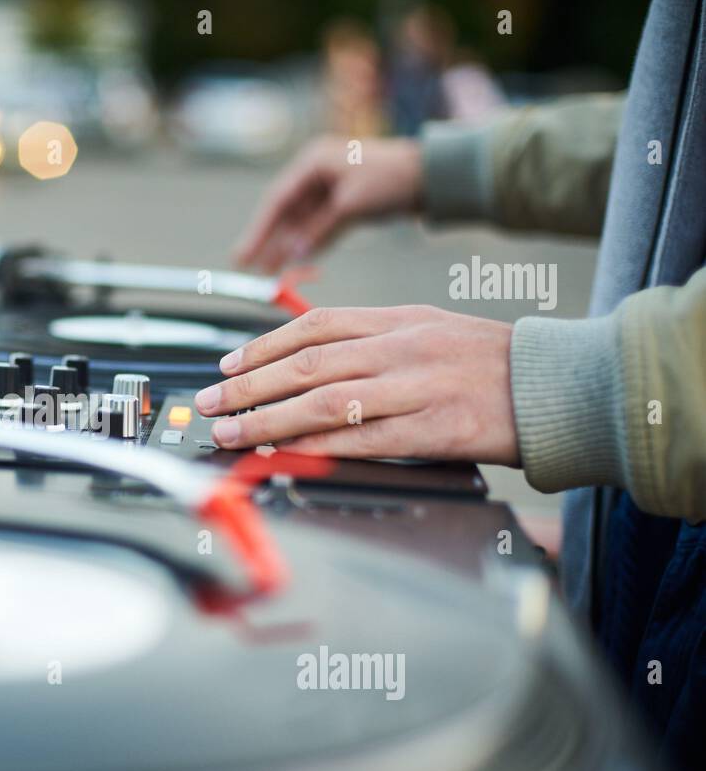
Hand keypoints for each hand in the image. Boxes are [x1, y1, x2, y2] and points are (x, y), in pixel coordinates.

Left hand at [192, 305, 519, 464]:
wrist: (559, 386)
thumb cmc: (490, 363)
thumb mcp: (430, 329)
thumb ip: (372, 339)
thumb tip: (309, 359)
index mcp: (398, 319)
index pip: (313, 326)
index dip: (262, 347)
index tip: (227, 366)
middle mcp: (401, 348)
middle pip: (306, 364)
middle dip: (248, 386)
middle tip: (211, 403)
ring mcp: (416, 389)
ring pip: (323, 401)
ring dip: (267, 418)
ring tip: (230, 431)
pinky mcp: (431, 430)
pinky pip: (359, 439)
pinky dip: (314, 445)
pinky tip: (282, 451)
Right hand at [233, 137, 422, 271]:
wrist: (431, 174)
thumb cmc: (390, 179)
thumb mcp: (350, 205)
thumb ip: (318, 229)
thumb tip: (290, 253)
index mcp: (313, 162)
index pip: (277, 200)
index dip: (257, 230)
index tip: (242, 256)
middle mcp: (316, 173)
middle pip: (284, 211)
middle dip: (267, 239)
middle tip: (247, 266)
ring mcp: (329, 187)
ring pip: (300, 221)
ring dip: (286, 245)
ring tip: (268, 270)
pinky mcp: (343, 201)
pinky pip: (317, 225)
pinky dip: (307, 242)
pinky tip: (294, 260)